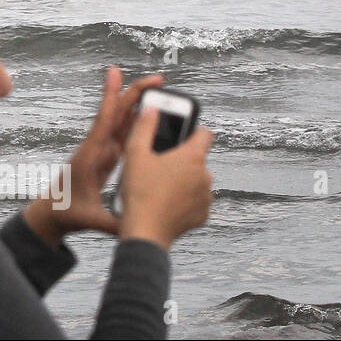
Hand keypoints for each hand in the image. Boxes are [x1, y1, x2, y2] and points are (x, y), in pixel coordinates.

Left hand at [23, 66, 165, 245]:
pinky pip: (122, 133)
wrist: (51, 213)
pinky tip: (149, 111)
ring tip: (157, 87)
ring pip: (121, 121)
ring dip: (137, 103)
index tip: (118, 76)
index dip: (112, 99)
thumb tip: (135, 226)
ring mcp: (101, 151)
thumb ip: (113, 222)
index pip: (104, 122)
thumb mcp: (92, 220)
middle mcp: (96, 148)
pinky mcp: (105, 156)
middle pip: (116, 114)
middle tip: (157, 78)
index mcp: (91, 157)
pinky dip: (135, 120)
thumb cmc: (68, 214)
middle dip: (134, 94)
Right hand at [119, 107, 213, 250]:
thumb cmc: (140, 192)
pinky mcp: (203, 214)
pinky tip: (165, 202)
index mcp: (192, 157)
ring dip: (183, 180)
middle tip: (157, 165)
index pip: (205, 134)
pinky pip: (196, 200)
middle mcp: (205, 175)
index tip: (182, 133)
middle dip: (181, 159)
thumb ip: (144, 127)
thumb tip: (151, 109)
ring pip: (196, 180)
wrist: (145, 231)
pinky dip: (184, 200)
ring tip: (159, 186)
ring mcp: (206, 197)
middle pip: (197, 159)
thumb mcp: (135, 153)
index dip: (194, 130)